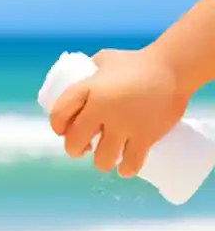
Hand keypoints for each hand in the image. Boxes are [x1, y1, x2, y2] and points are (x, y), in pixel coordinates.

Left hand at [48, 48, 191, 177]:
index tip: (62, 131)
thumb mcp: (104, 60)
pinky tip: (125, 170)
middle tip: (82, 149)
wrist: (172, 68)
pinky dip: (127, 169)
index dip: (57, 126)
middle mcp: (101, 108)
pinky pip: (132, 162)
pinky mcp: (146, 135)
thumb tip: (81, 73)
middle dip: (75, 149)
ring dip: (102, 162)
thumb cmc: (136, 62)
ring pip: (103, 158)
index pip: (59, 114)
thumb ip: (91, 69)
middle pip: (75, 141)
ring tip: (106, 159)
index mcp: (87, 89)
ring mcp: (124, 124)